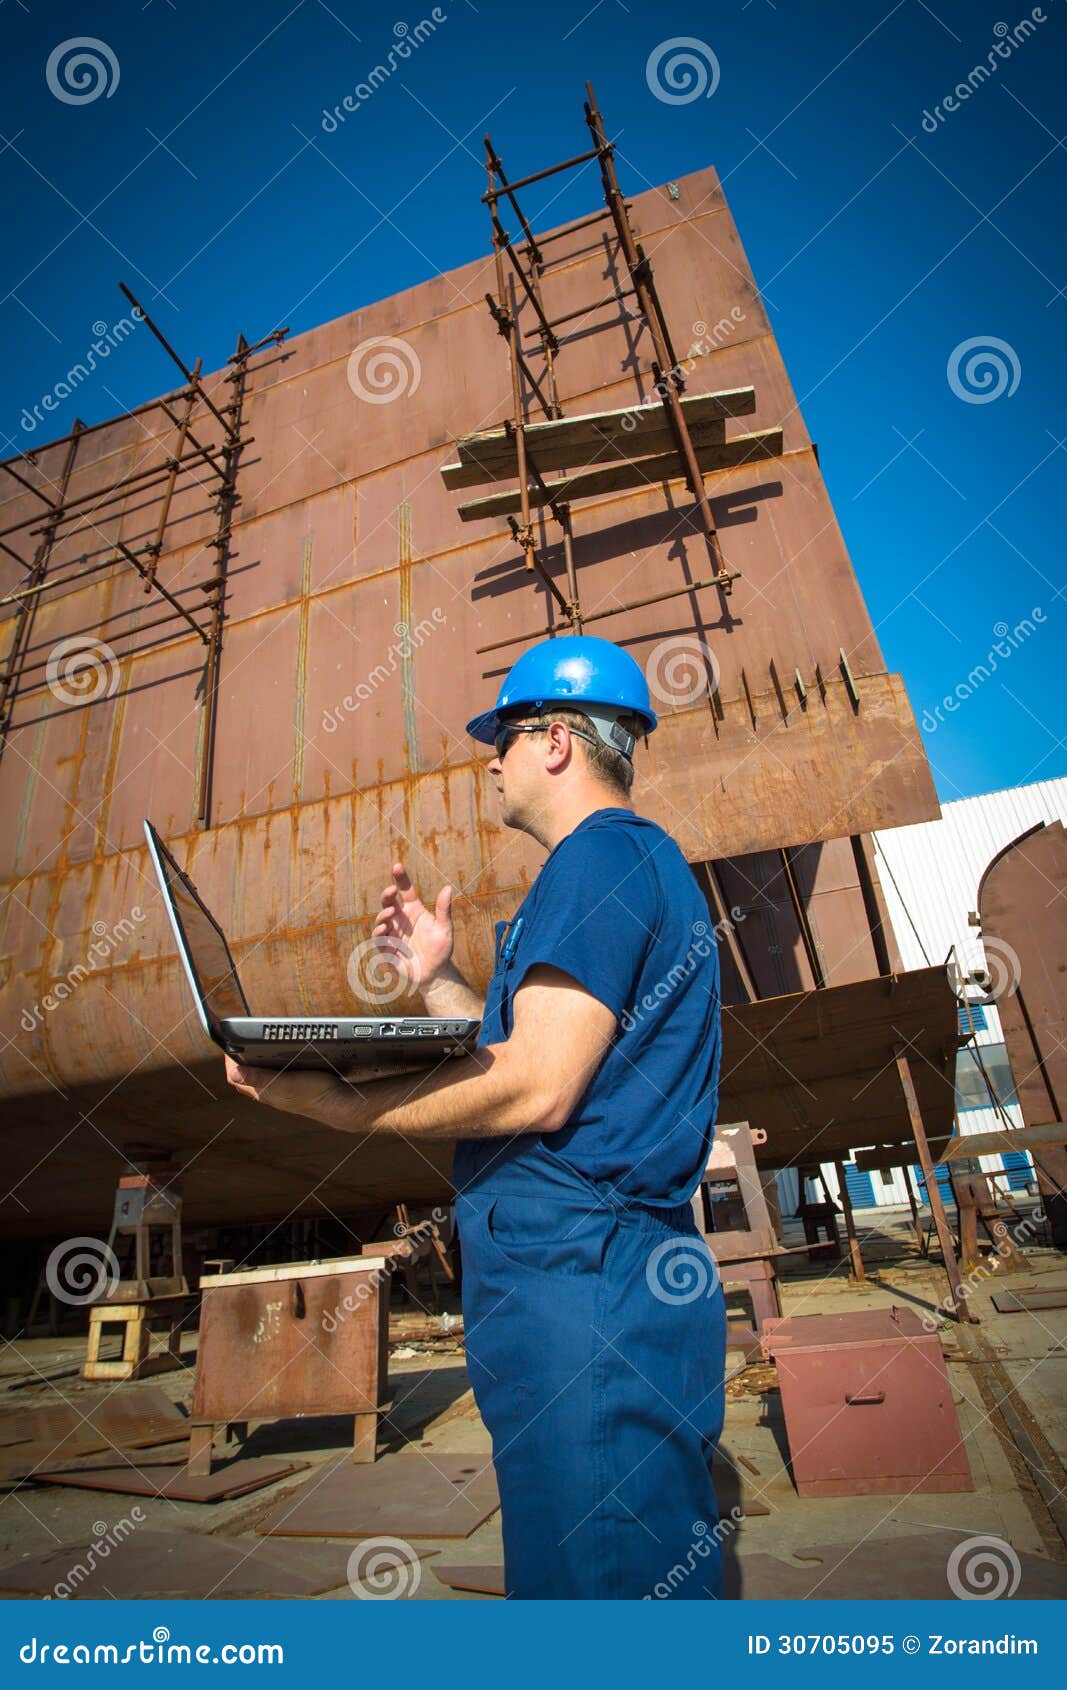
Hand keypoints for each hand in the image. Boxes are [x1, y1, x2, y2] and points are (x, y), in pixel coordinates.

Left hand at [224, 1054, 347, 1122]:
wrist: (339, 1104)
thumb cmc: (313, 1094)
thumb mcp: (283, 1083)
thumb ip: (259, 1078)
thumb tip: (233, 1072)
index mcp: (265, 1093)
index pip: (236, 1079)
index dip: (229, 1063)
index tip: (227, 1046)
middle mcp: (272, 1094)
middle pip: (247, 1078)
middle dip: (240, 1062)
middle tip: (239, 1044)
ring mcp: (284, 1092)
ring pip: (262, 1077)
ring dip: (256, 1064)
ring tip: (256, 1047)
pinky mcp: (296, 1088)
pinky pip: (277, 1076)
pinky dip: (273, 1066)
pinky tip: (282, 1057)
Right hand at [372, 861, 453, 993]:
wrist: (434, 974)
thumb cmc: (441, 950)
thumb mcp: (444, 928)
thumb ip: (443, 910)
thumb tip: (448, 888)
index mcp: (413, 910)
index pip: (404, 890)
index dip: (400, 878)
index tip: (397, 866)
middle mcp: (400, 919)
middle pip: (388, 903)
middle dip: (387, 896)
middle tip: (391, 891)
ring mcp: (392, 933)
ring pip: (381, 920)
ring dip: (383, 916)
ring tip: (390, 913)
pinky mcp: (386, 949)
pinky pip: (379, 940)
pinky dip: (380, 935)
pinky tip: (384, 930)